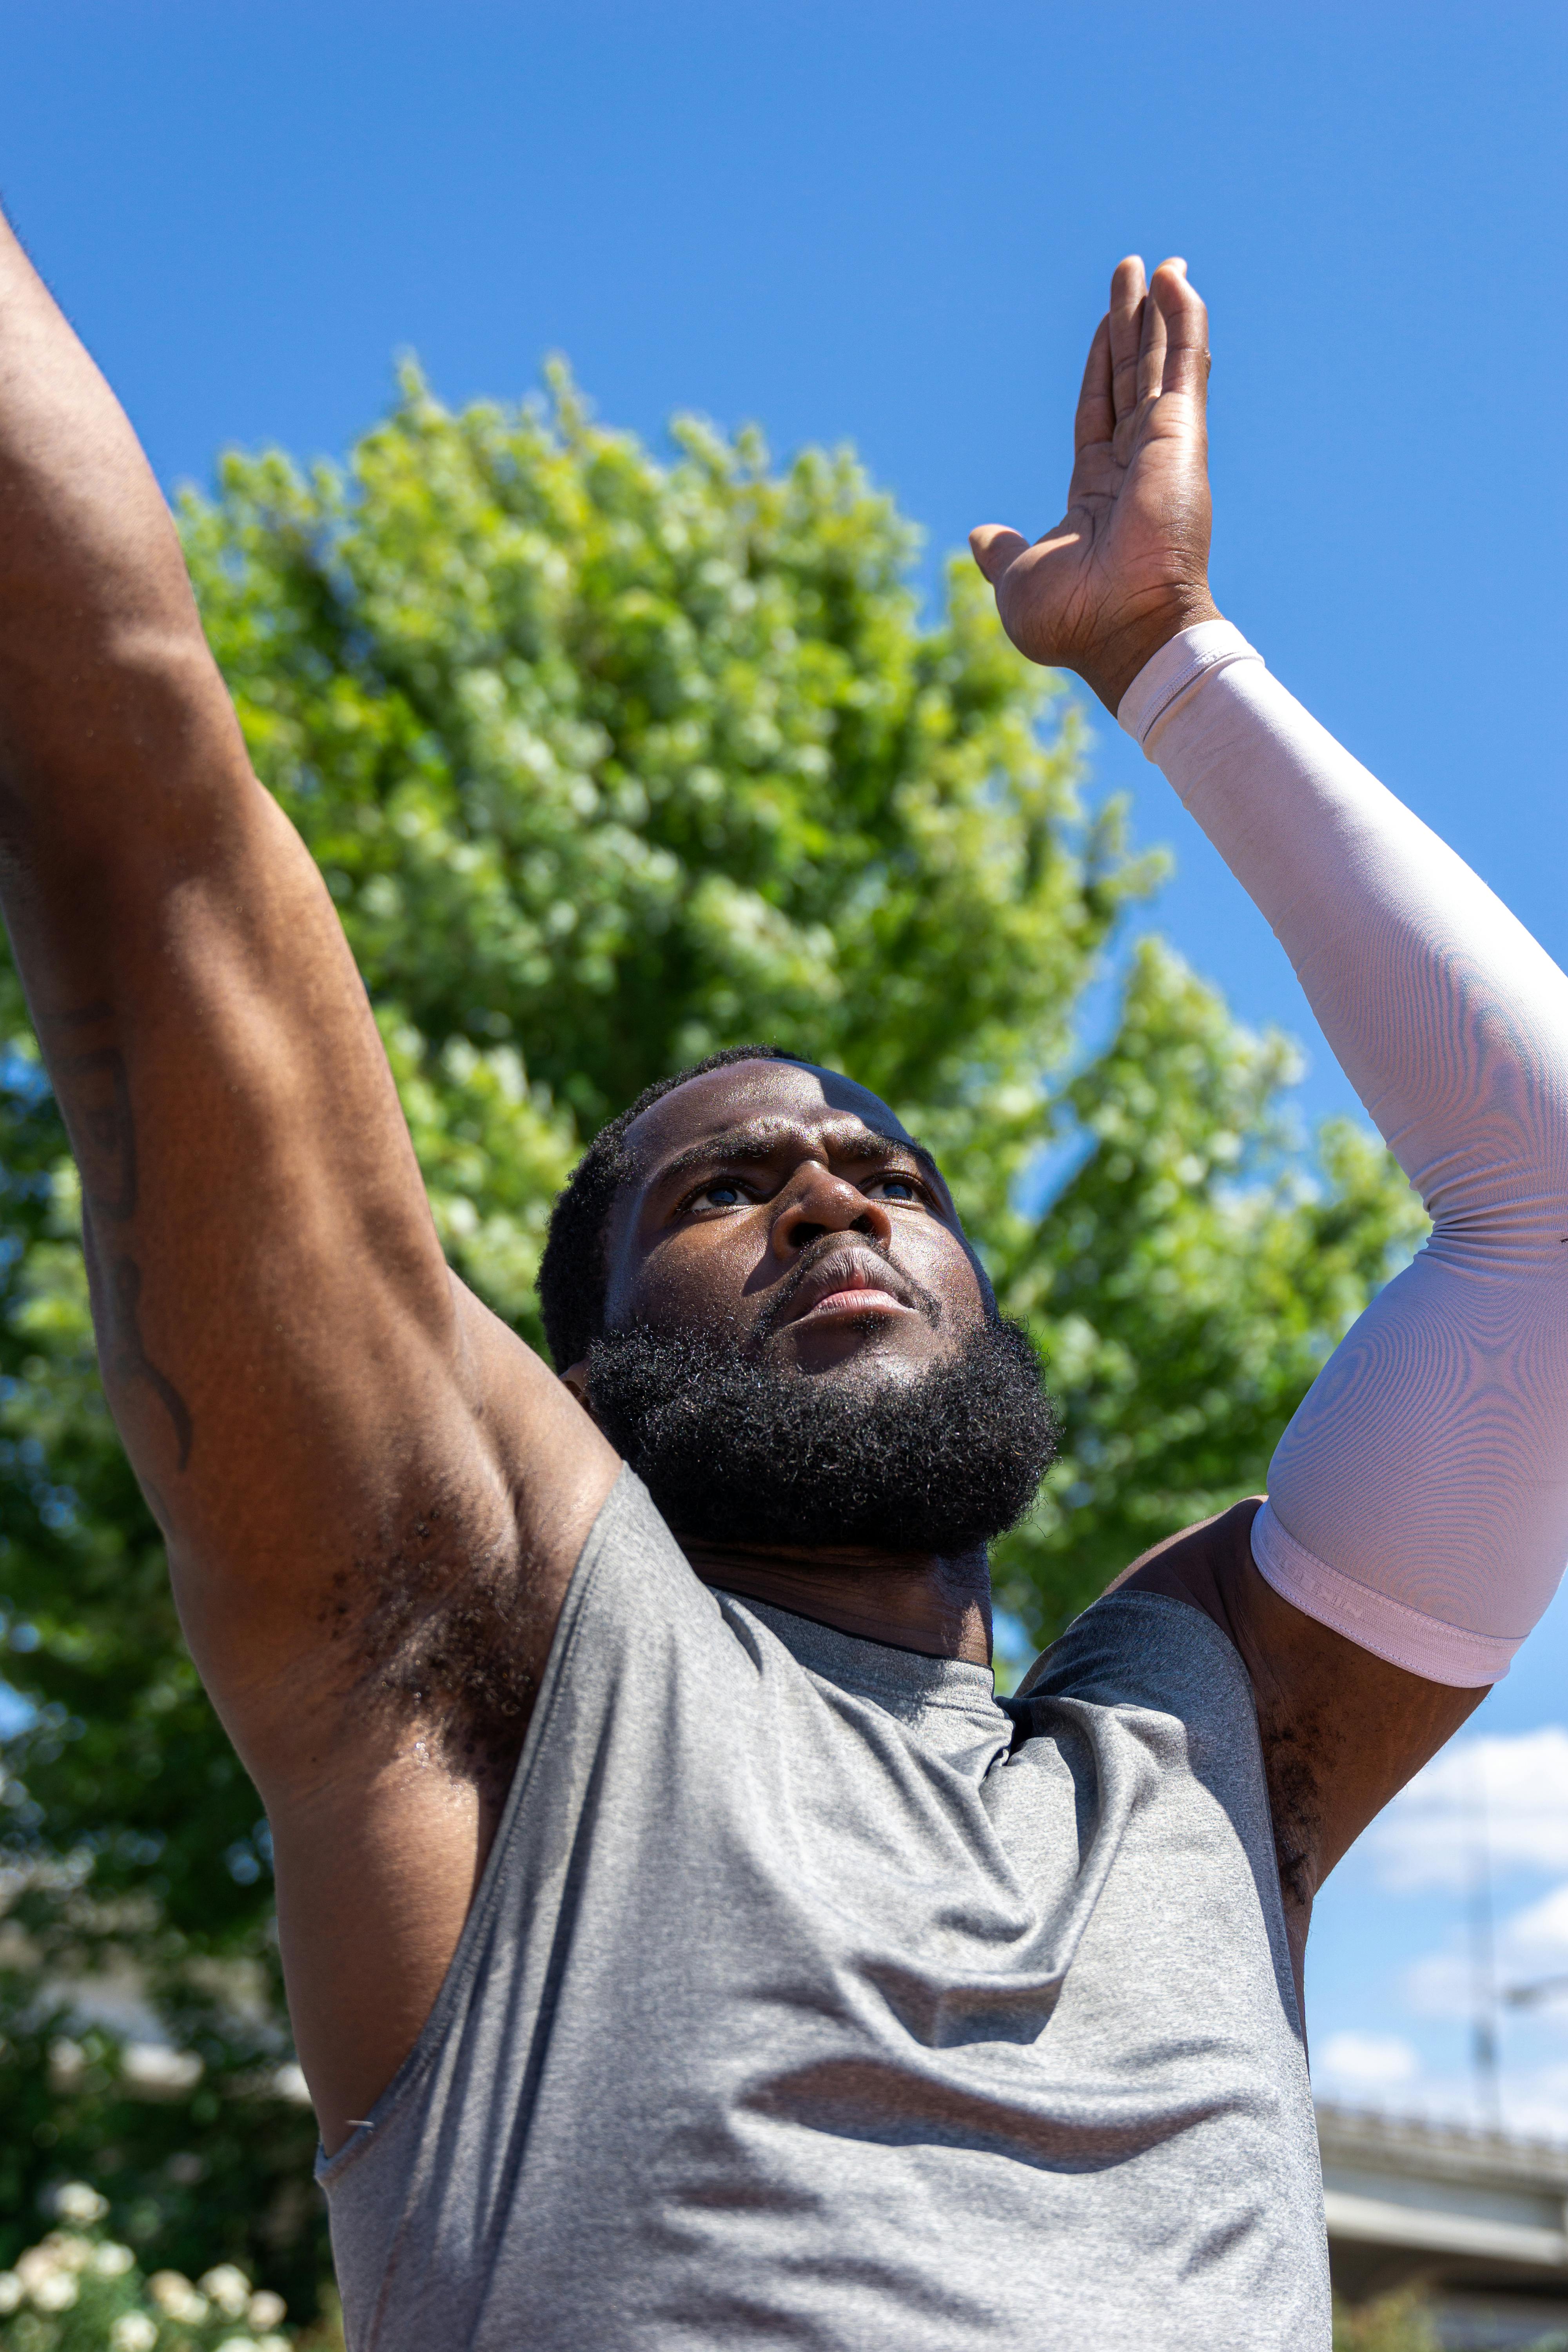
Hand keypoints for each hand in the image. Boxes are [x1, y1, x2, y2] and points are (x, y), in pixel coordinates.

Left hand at [970, 256, 1219, 714]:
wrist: (1123, 634)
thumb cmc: (1074, 622)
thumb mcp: (1020, 582)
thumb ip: (1002, 553)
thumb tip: (978, 536)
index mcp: (1097, 496)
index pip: (1098, 414)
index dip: (1101, 369)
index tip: (1105, 327)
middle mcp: (1135, 467)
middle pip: (1132, 378)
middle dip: (1131, 326)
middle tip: (1132, 274)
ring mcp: (1162, 449)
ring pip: (1158, 364)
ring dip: (1158, 313)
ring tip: (1157, 265)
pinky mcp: (1181, 437)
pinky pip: (1181, 367)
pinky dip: (1182, 323)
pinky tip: (1176, 283)